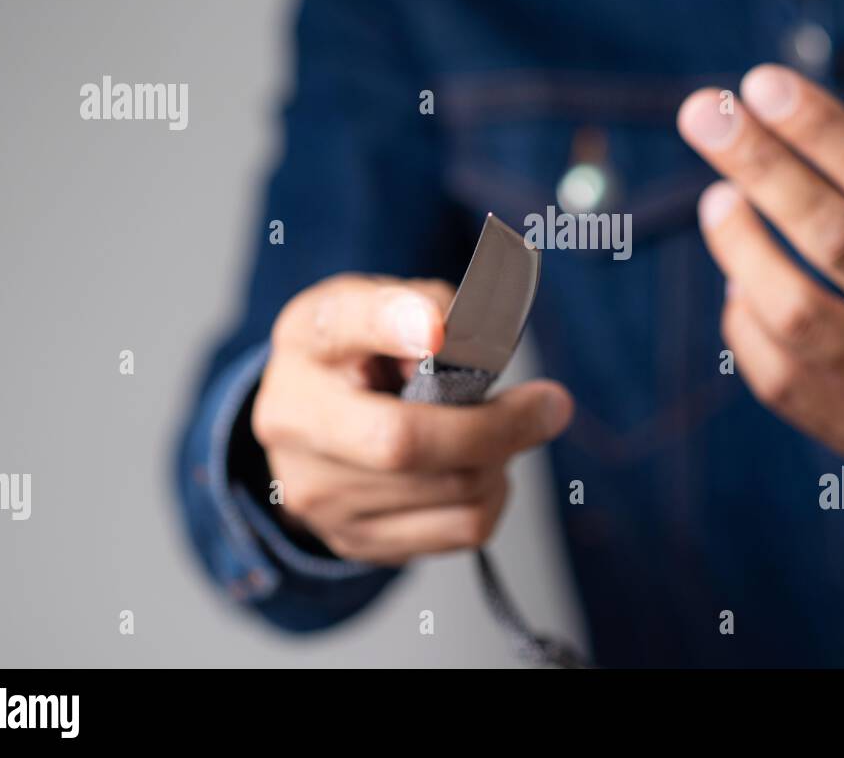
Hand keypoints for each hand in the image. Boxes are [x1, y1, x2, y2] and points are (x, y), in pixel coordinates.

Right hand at [251, 274, 573, 564]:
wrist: (310, 427)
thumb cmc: (360, 356)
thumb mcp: (382, 304)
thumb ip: (426, 306)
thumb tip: (467, 346)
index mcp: (307, 340)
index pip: (343, 324)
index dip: (393, 324)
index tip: (439, 329)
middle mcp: (295, 419)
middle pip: (405, 441)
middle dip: (497, 424)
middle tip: (547, 403)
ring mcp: (319, 492)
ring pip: (452, 489)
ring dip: (500, 458)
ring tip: (498, 433)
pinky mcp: (355, 539)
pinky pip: (461, 529)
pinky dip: (492, 497)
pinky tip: (479, 470)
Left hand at [677, 0, 843, 483]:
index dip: (824, 131)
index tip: (761, 82)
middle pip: (837, 242)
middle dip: (762, 168)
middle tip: (702, 111)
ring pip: (799, 316)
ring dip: (743, 249)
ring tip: (715, 198)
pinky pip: (781, 381)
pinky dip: (747, 323)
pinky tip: (740, 277)